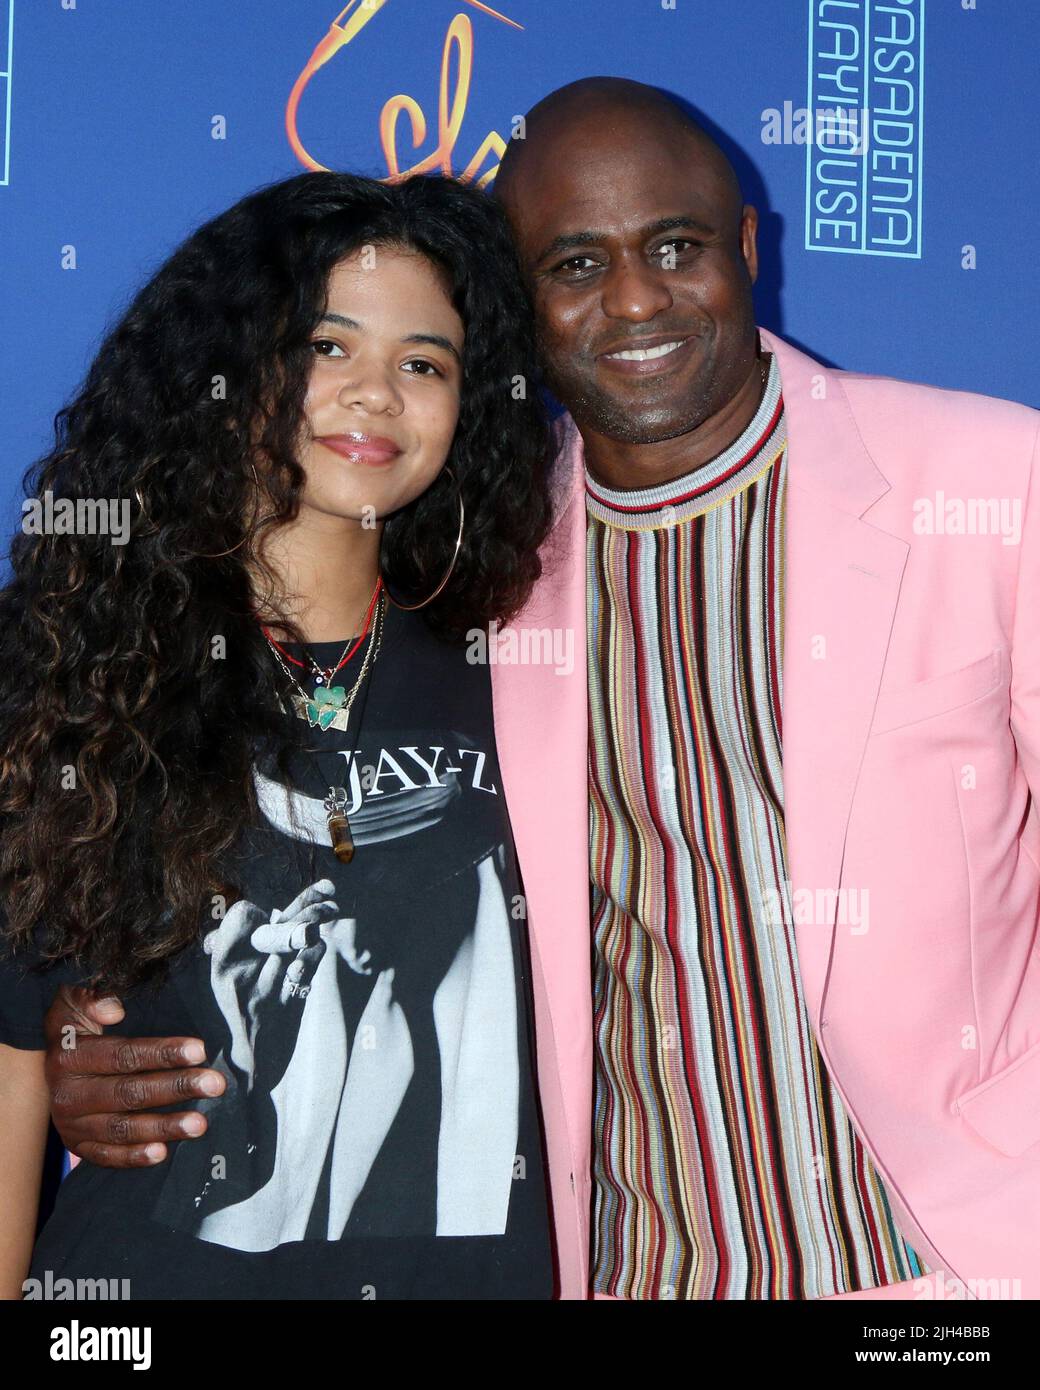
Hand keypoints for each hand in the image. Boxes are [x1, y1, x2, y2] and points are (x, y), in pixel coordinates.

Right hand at [43, 985, 226, 1167]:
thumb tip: (114, 1009)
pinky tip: (162, 1153)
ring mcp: (72, 1124)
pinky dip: (133, 1157)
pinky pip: (106, 1156)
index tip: (199, 1050)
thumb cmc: (76, 1028)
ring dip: (164, 1127)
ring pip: (122, 1129)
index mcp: (70, 1057)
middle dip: (176, 1088)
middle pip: (128, 1093)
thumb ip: (91, 999)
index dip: (161, 1053)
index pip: (122, 1055)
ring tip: (200, 1123)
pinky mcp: (77, 1146)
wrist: (48, 1065)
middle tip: (214, 1084)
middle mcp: (67, 1094)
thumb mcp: (74, 1004)